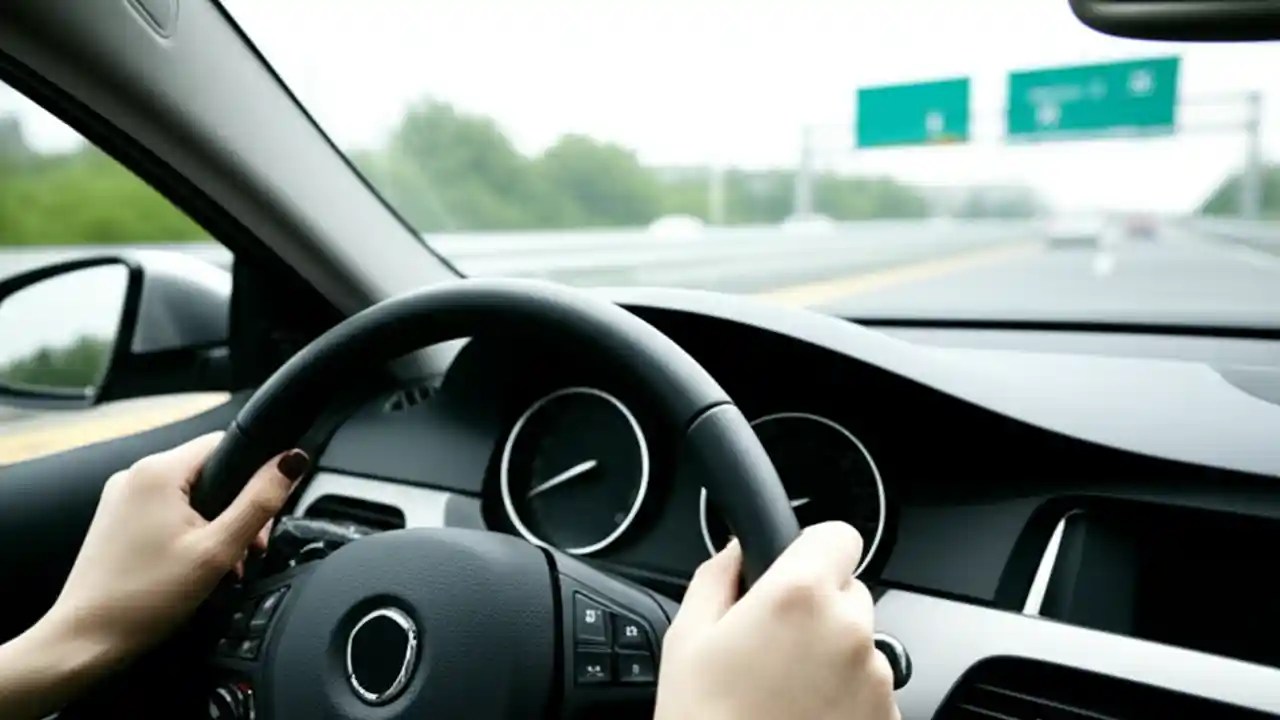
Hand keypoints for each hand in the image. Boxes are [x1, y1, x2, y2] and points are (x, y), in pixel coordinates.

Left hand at [1, 432, 308, 719]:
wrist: (85, 642)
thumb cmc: (145, 599)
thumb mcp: (218, 550)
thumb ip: (260, 501)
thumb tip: (291, 461)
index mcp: (158, 471)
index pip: (226, 444)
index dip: (255, 476)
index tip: (262, 518)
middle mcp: (135, 476)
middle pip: (210, 472)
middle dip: (236, 509)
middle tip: (243, 551)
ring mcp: (121, 499)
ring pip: (190, 495)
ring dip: (214, 525)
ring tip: (218, 566)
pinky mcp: (116, 522)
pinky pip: (166, 512)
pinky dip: (188, 533)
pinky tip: (192, 566)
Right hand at [654, 522, 898, 719]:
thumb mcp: (687, 638)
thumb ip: (717, 576)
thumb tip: (736, 550)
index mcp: (800, 596)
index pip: (838, 534)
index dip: (811, 549)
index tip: (791, 571)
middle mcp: (850, 631)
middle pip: (849, 591)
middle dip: (817, 607)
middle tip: (773, 643)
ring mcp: (876, 679)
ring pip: (860, 642)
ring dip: (832, 654)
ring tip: (784, 690)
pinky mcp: (888, 718)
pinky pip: (870, 687)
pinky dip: (845, 696)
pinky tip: (803, 715)